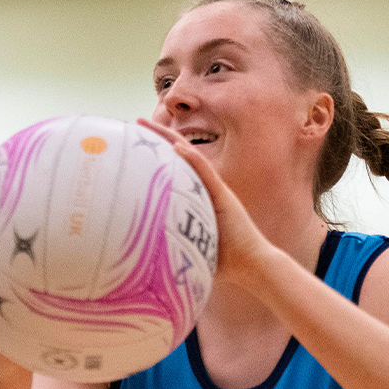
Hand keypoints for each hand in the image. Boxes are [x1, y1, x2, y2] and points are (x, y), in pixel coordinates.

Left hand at [136, 118, 273, 289]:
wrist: (252, 265)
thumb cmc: (225, 262)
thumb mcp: (191, 248)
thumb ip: (172, 245)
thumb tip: (144, 257)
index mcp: (197, 198)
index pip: (174, 168)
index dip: (156, 153)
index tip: (135, 142)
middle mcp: (206, 188)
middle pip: (179, 155)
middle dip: (158, 137)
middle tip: (135, 122)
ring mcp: (216, 190)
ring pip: (190, 156)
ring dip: (169, 138)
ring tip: (147, 124)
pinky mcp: (224, 197)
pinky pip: (206, 173)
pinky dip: (192, 159)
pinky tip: (177, 146)